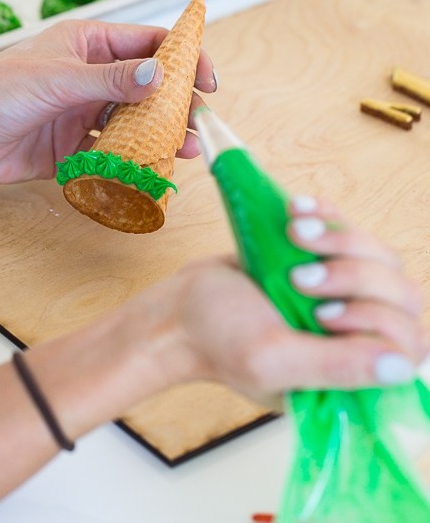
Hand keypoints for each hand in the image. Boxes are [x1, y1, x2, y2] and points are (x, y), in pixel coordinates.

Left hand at [0, 19, 214, 186]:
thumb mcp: (58, 80)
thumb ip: (111, 80)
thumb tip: (160, 75)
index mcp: (87, 46)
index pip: (147, 44)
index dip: (182, 58)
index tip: (206, 80)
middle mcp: (88, 78)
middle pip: (146, 87)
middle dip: (175, 103)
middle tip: (199, 122)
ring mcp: (81, 114)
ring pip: (132, 122)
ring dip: (158, 134)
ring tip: (184, 148)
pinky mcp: (71, 149)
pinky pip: (110, 153)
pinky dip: (130, 161)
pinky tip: (148, 169)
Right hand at [170, 197, 427, 404]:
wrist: (179, 304)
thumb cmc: (216, 337)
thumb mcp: (270, 359)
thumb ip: (335, 366)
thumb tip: (399, 366)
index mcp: (348, 375)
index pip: (406, 346)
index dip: (376, 321)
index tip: (324, 314)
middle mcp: (353, 336)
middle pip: (401, 295)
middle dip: (353, 275)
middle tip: (300, 276)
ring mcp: (340, 295)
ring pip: (381, 257)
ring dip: (340, 238)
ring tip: (293, 232)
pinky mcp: (323, 262)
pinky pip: (350, 230)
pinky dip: (328, 216)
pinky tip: (296, 210)